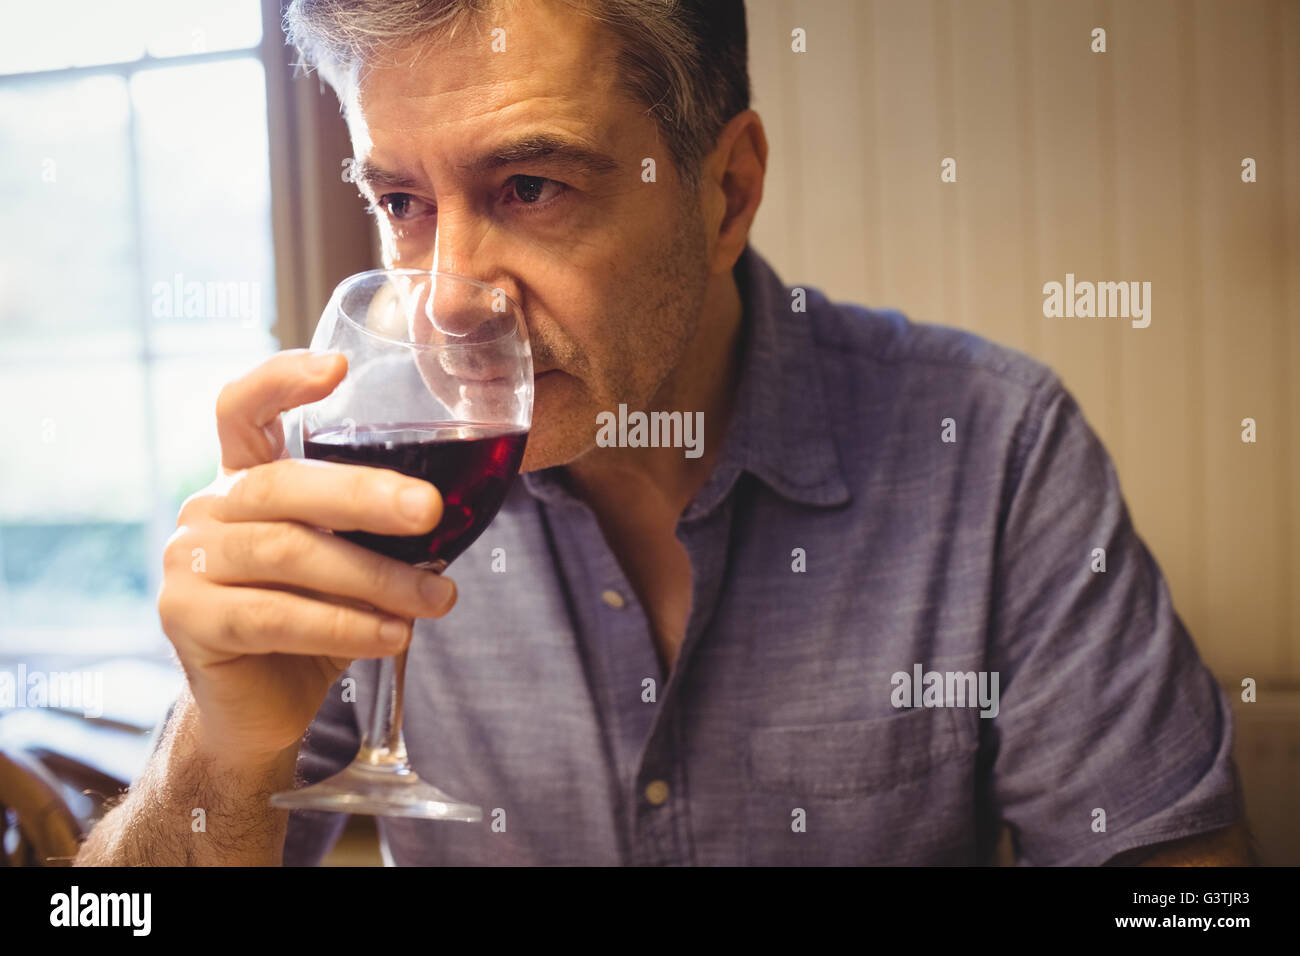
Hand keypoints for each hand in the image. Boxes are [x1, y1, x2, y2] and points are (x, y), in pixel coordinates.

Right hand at [157, 350, 456, 763]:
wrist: (265, 712)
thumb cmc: (317, 623)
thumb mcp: (351, 563)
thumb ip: (378, 531)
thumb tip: (454, 513)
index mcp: (245, 479)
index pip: (242, 408)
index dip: (281, 379)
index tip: (341, 366)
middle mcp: (208, 508)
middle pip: (284, 484)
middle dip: (366, 495)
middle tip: (433, 510)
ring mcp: (188, 562)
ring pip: (288, 554)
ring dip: (374, 577)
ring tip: (437, 599)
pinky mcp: (187, 619)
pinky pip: (274, 615)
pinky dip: (344, 626)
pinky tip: (394, 637)